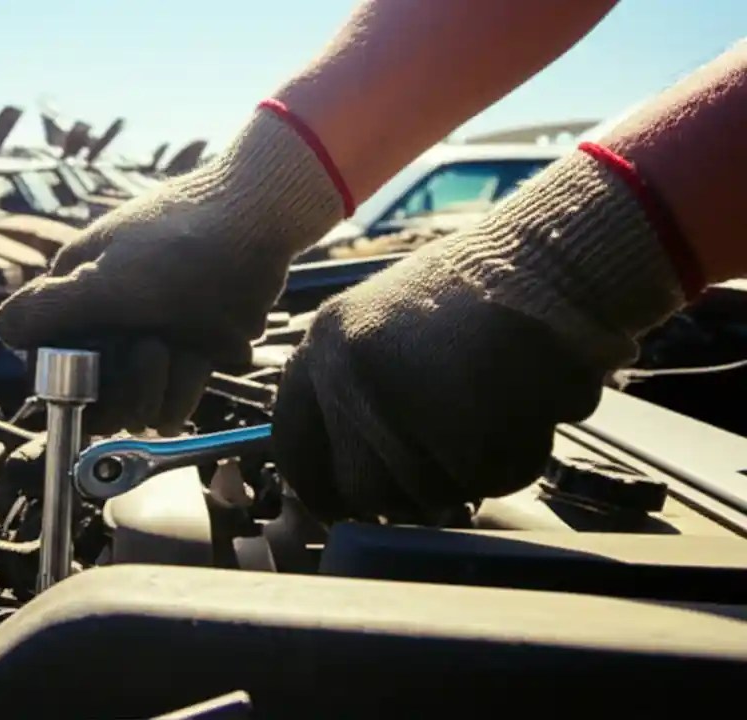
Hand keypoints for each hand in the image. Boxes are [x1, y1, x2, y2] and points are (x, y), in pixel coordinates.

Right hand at [0, 108, 345, 433]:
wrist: (260, 223)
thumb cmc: (180, 243)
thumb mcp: (106, 277)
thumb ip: (48, 309)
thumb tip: (1, 332)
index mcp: (76, 300)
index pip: (50, 368)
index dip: (73, 379)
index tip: (99, 364)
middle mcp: (108, 326)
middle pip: (97, 399)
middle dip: (128, 383)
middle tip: (152, 344)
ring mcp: (149, 342)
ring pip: (139, 407)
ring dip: (166, 381)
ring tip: (185, 341)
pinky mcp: (186, 356)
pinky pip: (174, 402)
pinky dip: (192, 382)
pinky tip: (207, 350)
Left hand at [272, 150, 684, 522]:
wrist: (551, 263)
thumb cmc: (476, 294)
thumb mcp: (384, 322)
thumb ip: (355, 391)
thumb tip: (345, 479)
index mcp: (325, 347)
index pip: (293, 445)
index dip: (318, 487)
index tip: (341, 504)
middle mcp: (351, 380)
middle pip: (362, 490)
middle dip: (406, 489)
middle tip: (446, 454)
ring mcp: (404, 411)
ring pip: (428, 495)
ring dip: (467, 470)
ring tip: (492, 411)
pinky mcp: (463, 437)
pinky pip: (487, 483)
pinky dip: (512, 459)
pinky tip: (522, 410)